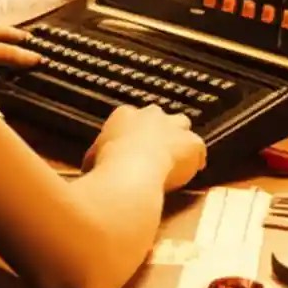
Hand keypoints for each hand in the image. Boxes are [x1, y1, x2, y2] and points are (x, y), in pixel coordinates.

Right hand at [82, 104, 206, 191]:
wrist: (132, 172)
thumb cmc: (107, 166)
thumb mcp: (93, 159)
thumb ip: (96, 158)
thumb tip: (89, 170)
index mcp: (124, 115)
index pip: (132, 117)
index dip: (134, 133)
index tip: (133, 147)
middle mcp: (151, 115)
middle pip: (160, 117)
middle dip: (159, 130)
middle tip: (156, 150)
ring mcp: (174, 127)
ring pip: (183, 126)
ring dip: (180, 139)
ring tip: (179, 157)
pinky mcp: (192, 143)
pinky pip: (198, 150)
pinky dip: (196, 160)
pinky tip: (193, 172)